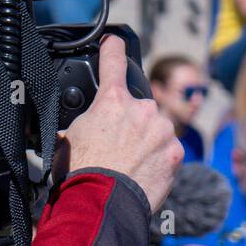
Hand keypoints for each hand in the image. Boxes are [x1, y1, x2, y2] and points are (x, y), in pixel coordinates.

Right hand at [52, 36, 182, 209]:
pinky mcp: (176, 153)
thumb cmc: (81, 172)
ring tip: (127, 165)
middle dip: (130, 124)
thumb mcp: (69, 137)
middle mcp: (142, 109)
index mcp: (112, 100)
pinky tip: (141, 173)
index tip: (114, 41)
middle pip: (138, 109)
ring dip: (146, 143)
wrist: (102, 203)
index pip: (113, 61)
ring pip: (155, 131)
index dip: (112, 48)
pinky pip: (167, 151)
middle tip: (115, 148)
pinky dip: (157, 160)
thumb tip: (79, 128)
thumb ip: (85, 122)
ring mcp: (162, 131)